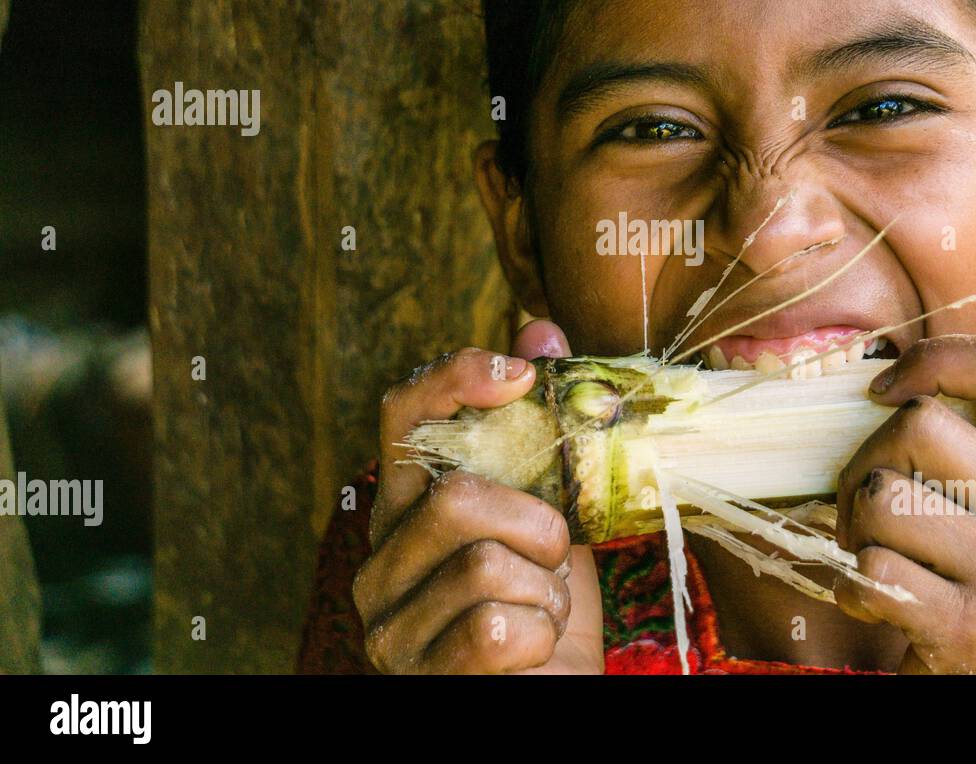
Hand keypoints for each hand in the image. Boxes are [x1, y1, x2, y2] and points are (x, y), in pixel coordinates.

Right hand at [353, 320, 604, 673]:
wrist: (552, 689)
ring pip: (483, 566)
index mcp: (405, 508)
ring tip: (542, 607)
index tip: (521, 377)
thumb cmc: (545, 603)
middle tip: (555, 553)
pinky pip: (496, 631)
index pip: (401, 417)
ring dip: (543, 590)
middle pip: (453, 498)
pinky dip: (540, 636)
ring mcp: (390, 624)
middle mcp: (379, 560)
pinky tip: (533, 648)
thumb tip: (541, 326)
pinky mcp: (421, 675)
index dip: (454, 378)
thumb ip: (542, 431)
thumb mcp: (554, 510)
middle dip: (536, 525)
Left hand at [833, 314, 975, 673]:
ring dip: (852, 527)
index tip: (881, 392)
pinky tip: (879, 597)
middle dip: (865, 461)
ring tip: (875, 551)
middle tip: (867, 501)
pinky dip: (851, 584)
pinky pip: (867, 568)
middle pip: (915, 426)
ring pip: (878, 497)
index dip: (928, 359)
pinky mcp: (967, 624)